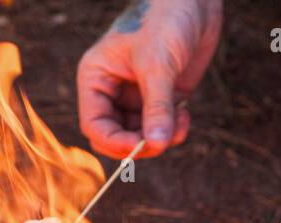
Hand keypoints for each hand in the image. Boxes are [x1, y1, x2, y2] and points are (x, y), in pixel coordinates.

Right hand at [77, 0, 222, 158]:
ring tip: (180, 123)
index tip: (140, 146)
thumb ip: (157, 107)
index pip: (94, 125)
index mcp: (96, 78)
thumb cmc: (165, 19)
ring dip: (161, 139)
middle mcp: (113, 91)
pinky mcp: (162, 99)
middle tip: (161, 142)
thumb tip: (156, 144)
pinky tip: (186, 115)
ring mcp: (138, 97)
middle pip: (115, 137)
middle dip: (138, 145)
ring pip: (140, 137)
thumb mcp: (158, 65)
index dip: (114, 142)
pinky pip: (161, 128)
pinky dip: (173, 131)